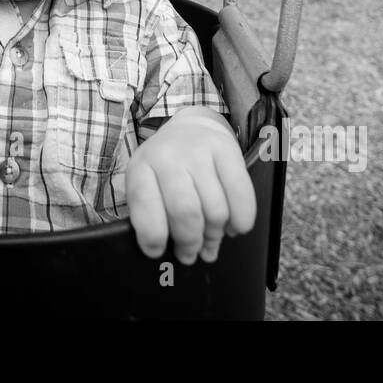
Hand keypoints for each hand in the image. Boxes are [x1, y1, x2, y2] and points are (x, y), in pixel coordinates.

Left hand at [125, 106, 255, 264]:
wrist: (192, 127)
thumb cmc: (168, 168)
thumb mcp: (148, 183)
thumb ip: (153, 216)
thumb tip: (175, 254)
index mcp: (141, 167)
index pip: (144, 206)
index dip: (152, 237)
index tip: (158, 251)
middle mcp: (168, 155)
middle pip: (185, 213)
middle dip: (189, 244)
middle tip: (190, 254)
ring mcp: (199, 151)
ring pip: (216, 211)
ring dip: (215, 235)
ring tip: (211, 239)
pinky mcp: (227, 150)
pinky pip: (241, 197)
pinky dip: (241, 222)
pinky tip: (233, 227)